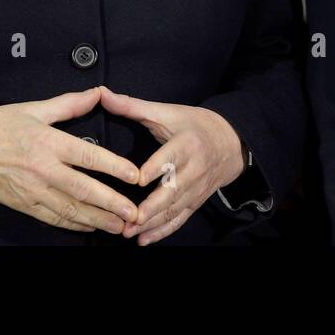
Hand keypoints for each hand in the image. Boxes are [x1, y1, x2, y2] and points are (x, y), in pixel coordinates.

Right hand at [0, 87, 140, 233]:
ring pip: (70, 209)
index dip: (113, 167)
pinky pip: (53, 218)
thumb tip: (98, 93)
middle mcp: (42, 169)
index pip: (87, 156)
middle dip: (111, 202)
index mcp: (47, 142)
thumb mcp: (32, 109)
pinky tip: (91, 226)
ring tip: (120, 225)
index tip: (135, 176)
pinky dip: (74, 225)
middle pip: (83, 189)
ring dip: (98, 219)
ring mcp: (32, 191)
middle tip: (134, 212)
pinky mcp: (23, 205)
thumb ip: (69, 104)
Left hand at [97, 86, 245, 245]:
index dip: (156, 169)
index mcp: (186, 143)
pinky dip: (163, 231)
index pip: (171, 158)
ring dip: (152, 222)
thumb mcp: (167, 112)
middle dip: (152, 206)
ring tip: (129, 232)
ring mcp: (196, 187)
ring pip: (174, 208)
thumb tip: (103, 94)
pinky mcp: (196, 200)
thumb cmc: (194, 124)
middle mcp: (194, 168)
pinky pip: (180, 219)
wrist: (231, 141)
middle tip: (130, 217)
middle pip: (173, 190)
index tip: (138, 179)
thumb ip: (133, 106)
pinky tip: (144, 239)